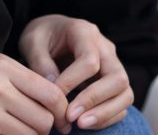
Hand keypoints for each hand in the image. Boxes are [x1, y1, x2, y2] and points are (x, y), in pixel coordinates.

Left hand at [19, 15, 131, 130]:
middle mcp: (106, 48)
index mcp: (85, 32)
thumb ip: (40, 62)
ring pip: (125, 93)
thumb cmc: (42, 37)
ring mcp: (113, 66)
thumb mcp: (32, 41)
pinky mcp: (114, 83)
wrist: (52, 33)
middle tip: (69, 117)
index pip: (90, 60)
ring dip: (104, 113)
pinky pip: (121, 104)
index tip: (52, 97)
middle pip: (117, 77)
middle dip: (94, 100)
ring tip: (79, 125)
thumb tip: (54, 90)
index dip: (72, 82)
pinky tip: (84, 124)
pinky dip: (106, 118)